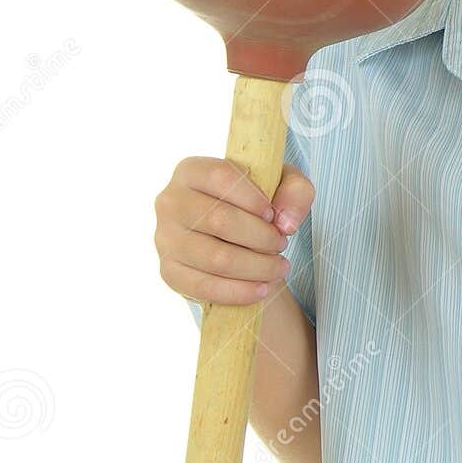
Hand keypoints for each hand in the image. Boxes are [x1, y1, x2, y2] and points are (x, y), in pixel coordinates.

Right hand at [154, 155, 314, 305]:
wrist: (234, 239)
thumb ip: (296, 191)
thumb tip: (286, 222)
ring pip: (215, 257)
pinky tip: (262, 288)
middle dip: (260, 237)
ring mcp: (165, 238)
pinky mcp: (169, 271)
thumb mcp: (283, 185)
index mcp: (191, 171)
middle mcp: (170, 201)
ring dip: (256, 267)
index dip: (252, 198)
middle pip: (219, 220)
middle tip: (280, 244)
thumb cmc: (255, 204)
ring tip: (278, 267)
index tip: (272, 214)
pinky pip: (203, 286)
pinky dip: (238, 291)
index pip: (220, 176)